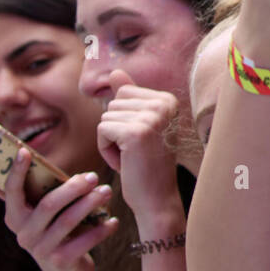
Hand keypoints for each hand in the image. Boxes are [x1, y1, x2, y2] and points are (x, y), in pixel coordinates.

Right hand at [3, 148, 118, 270]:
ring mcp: (40, 250)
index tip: (25, 151)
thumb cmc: (61, 234)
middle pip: (48, 205)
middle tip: (94, 176)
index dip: (16, 172)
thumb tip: (73, 172)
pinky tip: (113, 220)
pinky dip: (102, 229)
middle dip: (73, 188)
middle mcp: (23, 234)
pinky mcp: (60, 261)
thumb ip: (50, 195)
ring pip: (68, 220)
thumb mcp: (50, 216)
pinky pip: (85, 240)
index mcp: (16, 218)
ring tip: (107, 192)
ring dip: (90, 203)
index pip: (11, 192)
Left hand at [99, 69, 183, 223]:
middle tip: (136, 151)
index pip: (124, 94)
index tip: (141, 139)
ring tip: (132, 156)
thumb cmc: (147, 164)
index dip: (124, 119)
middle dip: (115, 130)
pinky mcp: (136, 132)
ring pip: (105, 117)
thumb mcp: (140, 127)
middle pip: (113, 104)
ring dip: (110, 141)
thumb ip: (130, 98)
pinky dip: (106, 149)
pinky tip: (125, 161)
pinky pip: (102, 130)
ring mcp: (152, 117)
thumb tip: (115, 72)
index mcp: (168, 99)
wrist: (156, 198)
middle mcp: (164, 104)